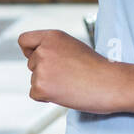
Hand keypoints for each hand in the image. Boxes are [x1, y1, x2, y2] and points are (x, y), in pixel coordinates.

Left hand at [18, 29, 133, 113]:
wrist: (108, 83)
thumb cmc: (95, 67)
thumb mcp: (72, 46)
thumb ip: (53, 48)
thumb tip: (35, 58)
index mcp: (52, 36)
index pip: (24, 40)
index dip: (30, 50)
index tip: (39, 57)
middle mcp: (43, 49)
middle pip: (31, 63)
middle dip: (44, 70)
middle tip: (67, 74)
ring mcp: (41, 68)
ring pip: (34, 79)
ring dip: (48, 84)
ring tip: (70, 82)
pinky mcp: (40, 87)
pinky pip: (35, 94)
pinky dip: (47, 97)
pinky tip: (65, 92)